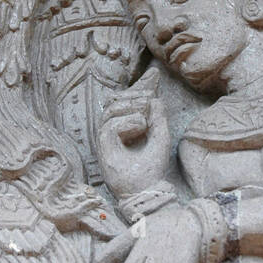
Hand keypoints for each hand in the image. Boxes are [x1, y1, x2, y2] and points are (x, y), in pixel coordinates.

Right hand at [97, 68, 169, 196]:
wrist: (149, 188)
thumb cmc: (153, 167)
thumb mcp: (160, 134)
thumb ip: (158, 115)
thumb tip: (154, 96)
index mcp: (126, 125)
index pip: (128, 100)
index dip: (140, 86)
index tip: (154, 74)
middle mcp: (114, 130)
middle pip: (115, 100)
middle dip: (135, 94)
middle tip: (150, 98)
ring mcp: (107, 138)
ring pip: (110, 109)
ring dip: (131, 107)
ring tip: (146, 115)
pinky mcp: (103, 147)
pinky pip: (110, 125)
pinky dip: (127, 122)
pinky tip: (141, 126)